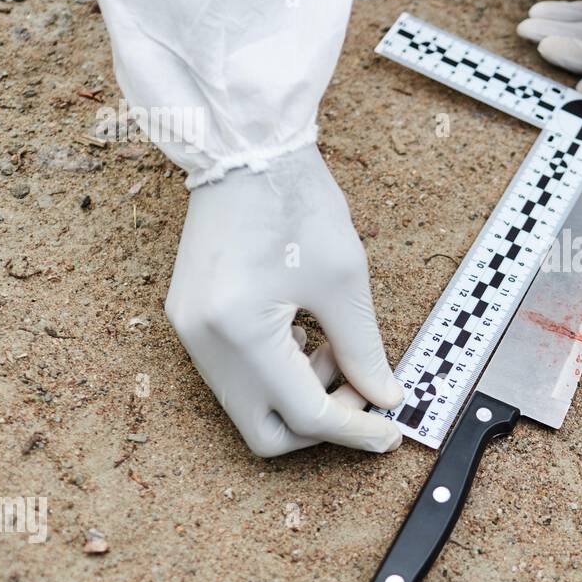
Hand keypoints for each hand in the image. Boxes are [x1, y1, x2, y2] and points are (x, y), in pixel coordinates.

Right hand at [164, 145, 404, 457]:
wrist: (245, 149)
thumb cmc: (296, 203)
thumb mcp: (345, 282)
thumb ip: (364, 350)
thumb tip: (385, 397)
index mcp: (241, 332)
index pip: (305, 415)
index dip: (355, 429)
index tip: (391, 431)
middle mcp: (204, 342)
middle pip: (266, 433)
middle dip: (322, 427)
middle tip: (364, 396)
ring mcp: (190, 332)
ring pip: (250, 406)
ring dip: (301, 396)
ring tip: (338, 352)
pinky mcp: (192, 319)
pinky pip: (236, 376)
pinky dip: (279, 373)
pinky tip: (310, 338)